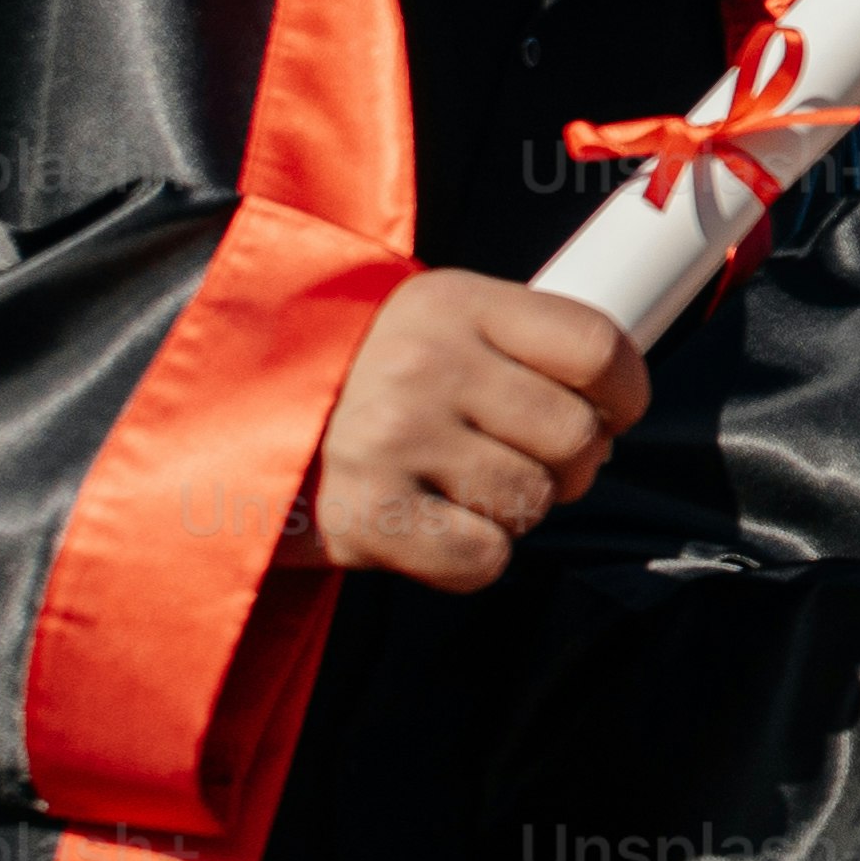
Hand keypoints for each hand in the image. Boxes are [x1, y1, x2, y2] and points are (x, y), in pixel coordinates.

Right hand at [308, 272, 649, 588]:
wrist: (234, 428)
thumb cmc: (364, 382)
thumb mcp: (435, 327)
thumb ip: (519, 348)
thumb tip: (614, 408)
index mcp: (453, 302)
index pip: (597, 347)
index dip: (625, 393)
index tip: (611, 412)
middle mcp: (423, 362)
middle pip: (576, 436)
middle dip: (567, 465)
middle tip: (517, 459)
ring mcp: (390, 437)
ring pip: (532, 501)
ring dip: (513, 509)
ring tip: (458, 487)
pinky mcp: (365, 512)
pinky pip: (483, 558)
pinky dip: (470, 557)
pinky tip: (431, 527)